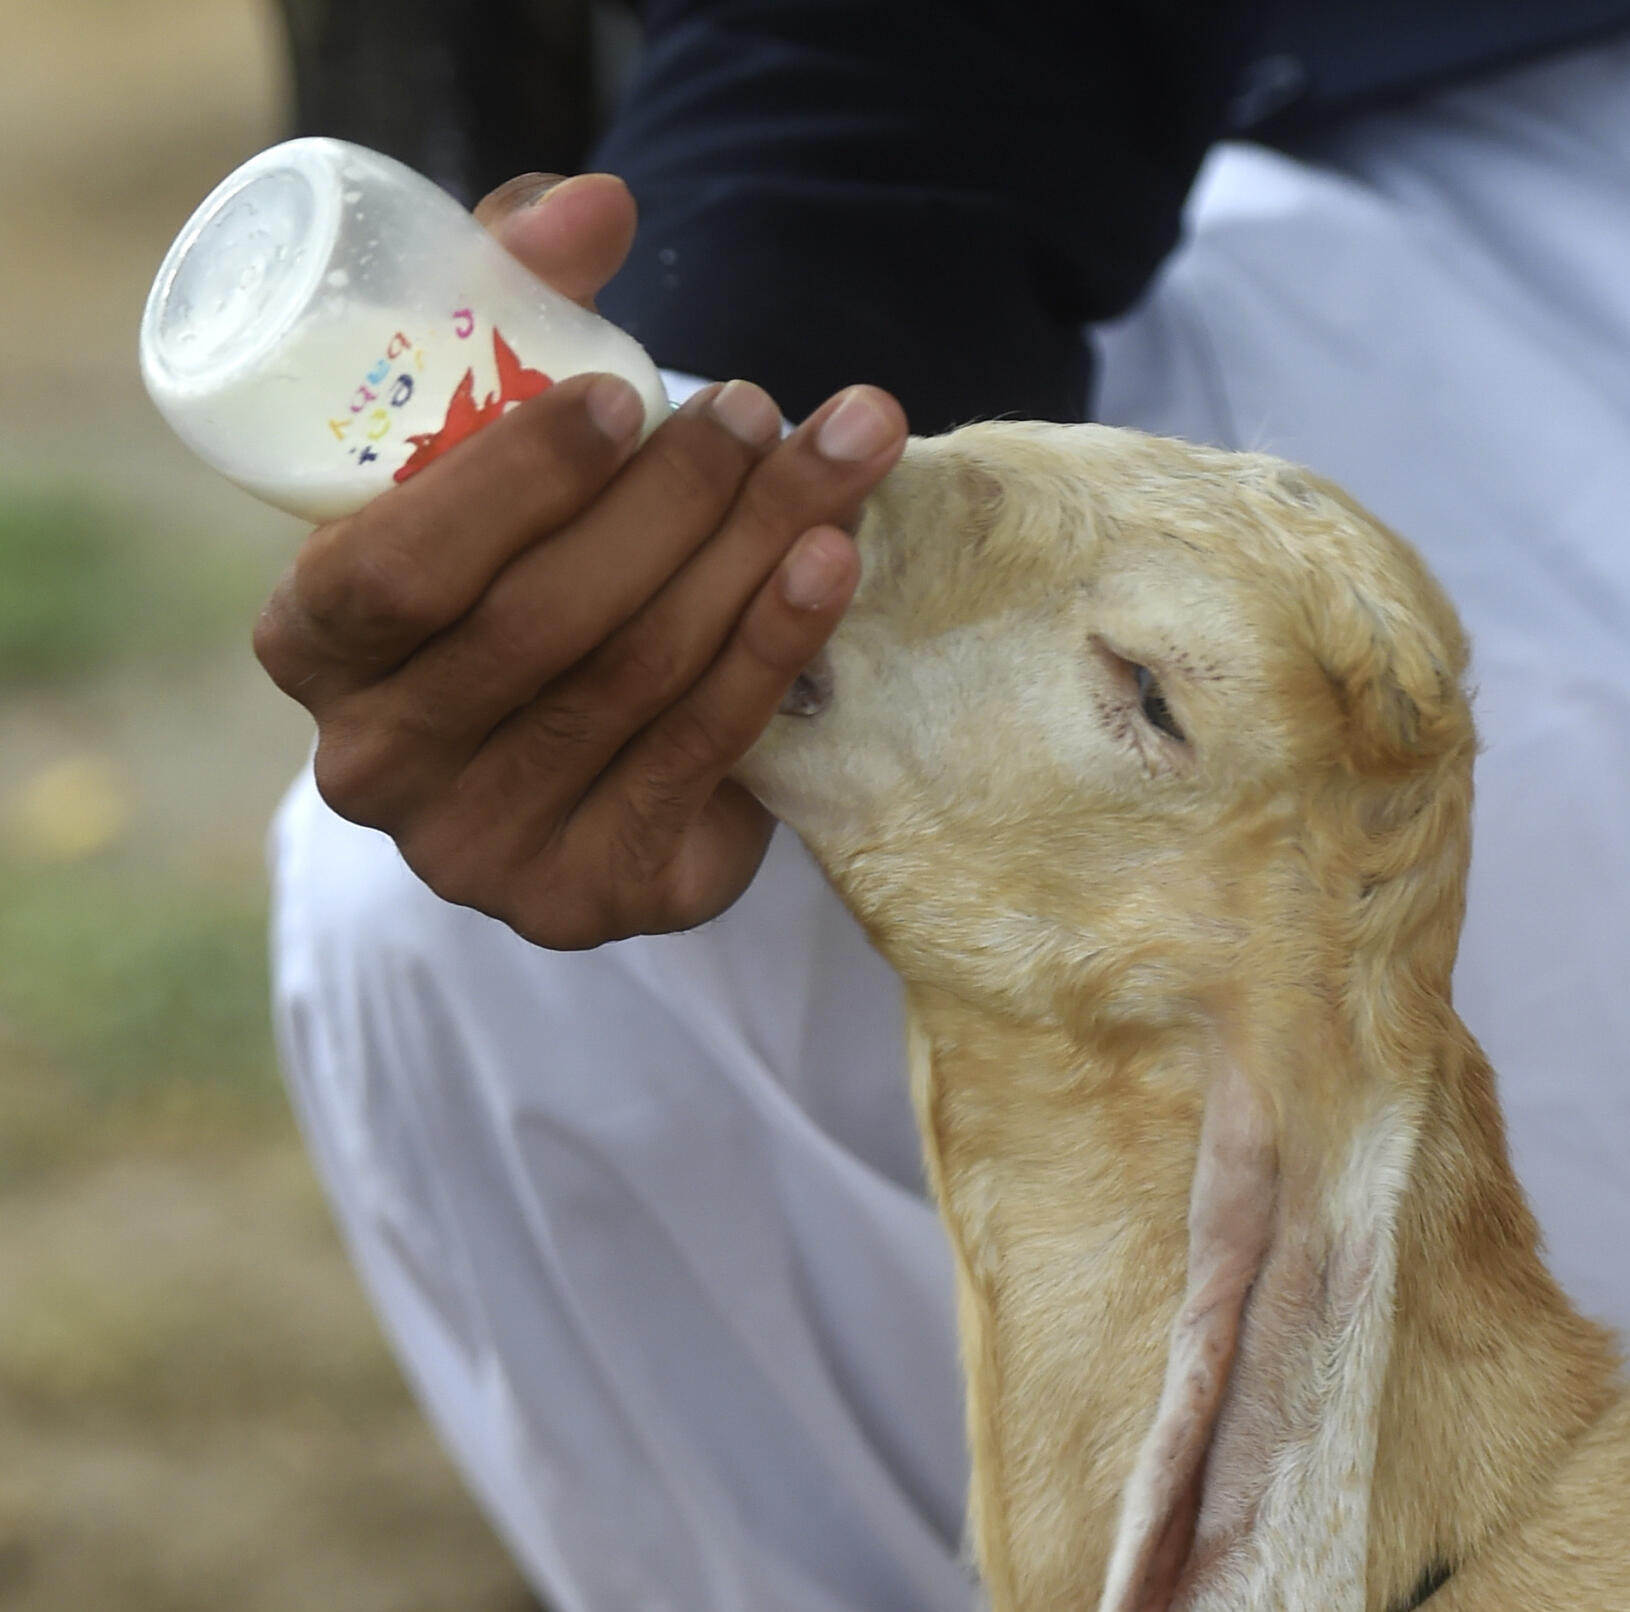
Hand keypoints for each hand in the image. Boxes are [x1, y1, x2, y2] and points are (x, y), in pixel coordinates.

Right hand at [254, 172, 903, 947]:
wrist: (565, 740)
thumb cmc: (509, 556)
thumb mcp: (482, 433)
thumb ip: (507, 303)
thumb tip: (593, 208)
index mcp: (310, 646)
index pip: (394, 572)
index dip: (514, 484)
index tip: (625, 396)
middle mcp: (377, 766)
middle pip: (541, 626)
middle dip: (672, 503)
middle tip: (759, 410)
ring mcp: (484, 851)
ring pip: (636, 681)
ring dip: (749, 557)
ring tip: (833, 458)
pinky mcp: (593, 900)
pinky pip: (701, 754)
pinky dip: (777, 648)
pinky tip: (832, 565)